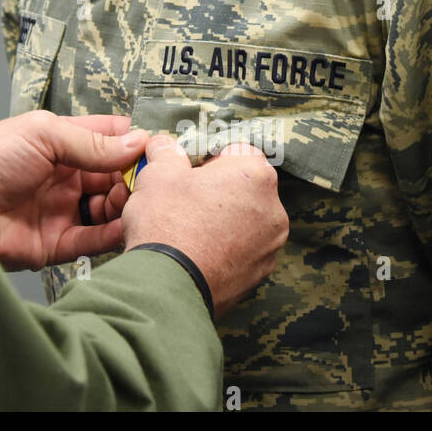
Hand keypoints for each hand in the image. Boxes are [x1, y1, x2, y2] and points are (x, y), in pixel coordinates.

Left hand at [0, 110, 147, 270]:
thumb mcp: (44, 134)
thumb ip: (92, 142)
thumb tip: (137, 142)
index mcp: (60, 143)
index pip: (108, 138)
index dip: (134, 142)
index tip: (160, 148)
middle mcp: (64, 176)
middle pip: (113, 177)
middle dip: (134, 179)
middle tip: (153, 181)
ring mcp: (61, 209)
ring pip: (108, 209)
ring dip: (125, 206)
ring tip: (137, 203)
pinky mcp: (55, 243)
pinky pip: (93, 240)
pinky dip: (113, 235)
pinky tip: (127, 226)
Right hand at [122, 135, 287, 318]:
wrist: (169, 285)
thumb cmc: (168, 222)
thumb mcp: (158, 174)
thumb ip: (166, 153)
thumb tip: (164, 145)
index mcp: (254, 175)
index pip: (239, 150)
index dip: (211, 156)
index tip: (190, 169)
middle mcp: (273, 209)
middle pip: (246, 187)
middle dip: (219, 189)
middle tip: (186, 197)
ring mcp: (270, 246)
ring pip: (247, 220)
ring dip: (224, 219)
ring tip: (189, 227)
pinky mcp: (260, 274)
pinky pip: (244, 250)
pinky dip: (226, 247)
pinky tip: (198, 250)